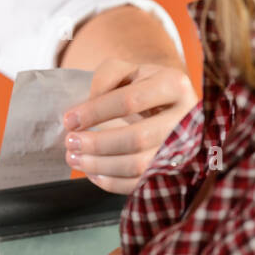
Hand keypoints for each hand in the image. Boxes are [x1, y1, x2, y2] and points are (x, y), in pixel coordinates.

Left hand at [62, 59, 196, 194]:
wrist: (167, 105)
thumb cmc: (140, 86)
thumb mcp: (126, 70)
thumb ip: (106, 77)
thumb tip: (90, 103)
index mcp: (173, 85)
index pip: (129, 101)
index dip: (95, 112)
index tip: (69, 120)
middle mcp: (186, 118)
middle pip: (136, 138)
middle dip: (97, 143)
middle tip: (69, 142)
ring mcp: (185, 148)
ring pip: (139, 165)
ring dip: (99, 165)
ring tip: (74, 158)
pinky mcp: (176, 171)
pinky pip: (141, 184)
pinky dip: (111, 182)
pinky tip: (92, 172)